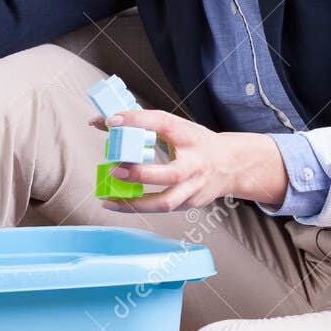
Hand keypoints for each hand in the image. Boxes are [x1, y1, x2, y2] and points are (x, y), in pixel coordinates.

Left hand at [95, 109, 290, 212]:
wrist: (231, 164)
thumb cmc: (196, 143)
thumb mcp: (176, 128)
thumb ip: (142, 125)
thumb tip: (99, 122)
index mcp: (189, 136)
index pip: (163, 123)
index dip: (137, 120)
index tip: (112, 121)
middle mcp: (195, 162)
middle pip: (171, 174)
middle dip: (141, 174)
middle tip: (115, 169)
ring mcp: (194, 186)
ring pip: (167, 202)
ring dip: (137, 203)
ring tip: (110, 200)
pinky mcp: (191, 202)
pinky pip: (163, 209)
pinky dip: (140, 208)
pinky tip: (121, 205)